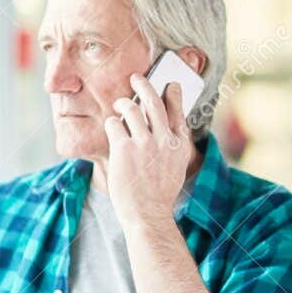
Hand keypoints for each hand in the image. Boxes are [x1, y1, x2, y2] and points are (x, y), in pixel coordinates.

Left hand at [100, 74, 192, 227]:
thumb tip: (166, 127)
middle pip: (154, 102)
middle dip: (144, 85)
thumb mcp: (176, 168)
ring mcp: (144, 142)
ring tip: (119, 106)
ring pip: (131, 108)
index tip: (171, 85)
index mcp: (179, 145)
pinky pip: (114, 123)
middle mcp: (164, 140)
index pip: (178, 112)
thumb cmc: (159, 194)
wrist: (148, 214)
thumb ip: (173, 145)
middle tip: (136, 78)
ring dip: (123, 103)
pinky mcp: (124, 148)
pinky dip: (112, 122)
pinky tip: (112, 127)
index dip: (174, 95)